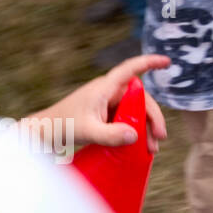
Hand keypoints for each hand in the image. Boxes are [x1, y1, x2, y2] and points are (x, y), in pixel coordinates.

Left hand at [28, 54, 170, 152]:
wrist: (45, 133)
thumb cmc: (62, 126)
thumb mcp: (88, 132)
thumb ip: (110, 135)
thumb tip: (135, 135)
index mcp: (105, 87)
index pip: (130, 69)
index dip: (149, 63)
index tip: (167, 61)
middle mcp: (108, 92)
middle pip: (140, 99)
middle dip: (152, 117)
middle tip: (159, 139)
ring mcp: (107, 104)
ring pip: (135, 111)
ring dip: (146, 128)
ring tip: (151, 150)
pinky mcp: (105, 116)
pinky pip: (126, 120)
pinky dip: (135, 132)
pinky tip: (140, 148)